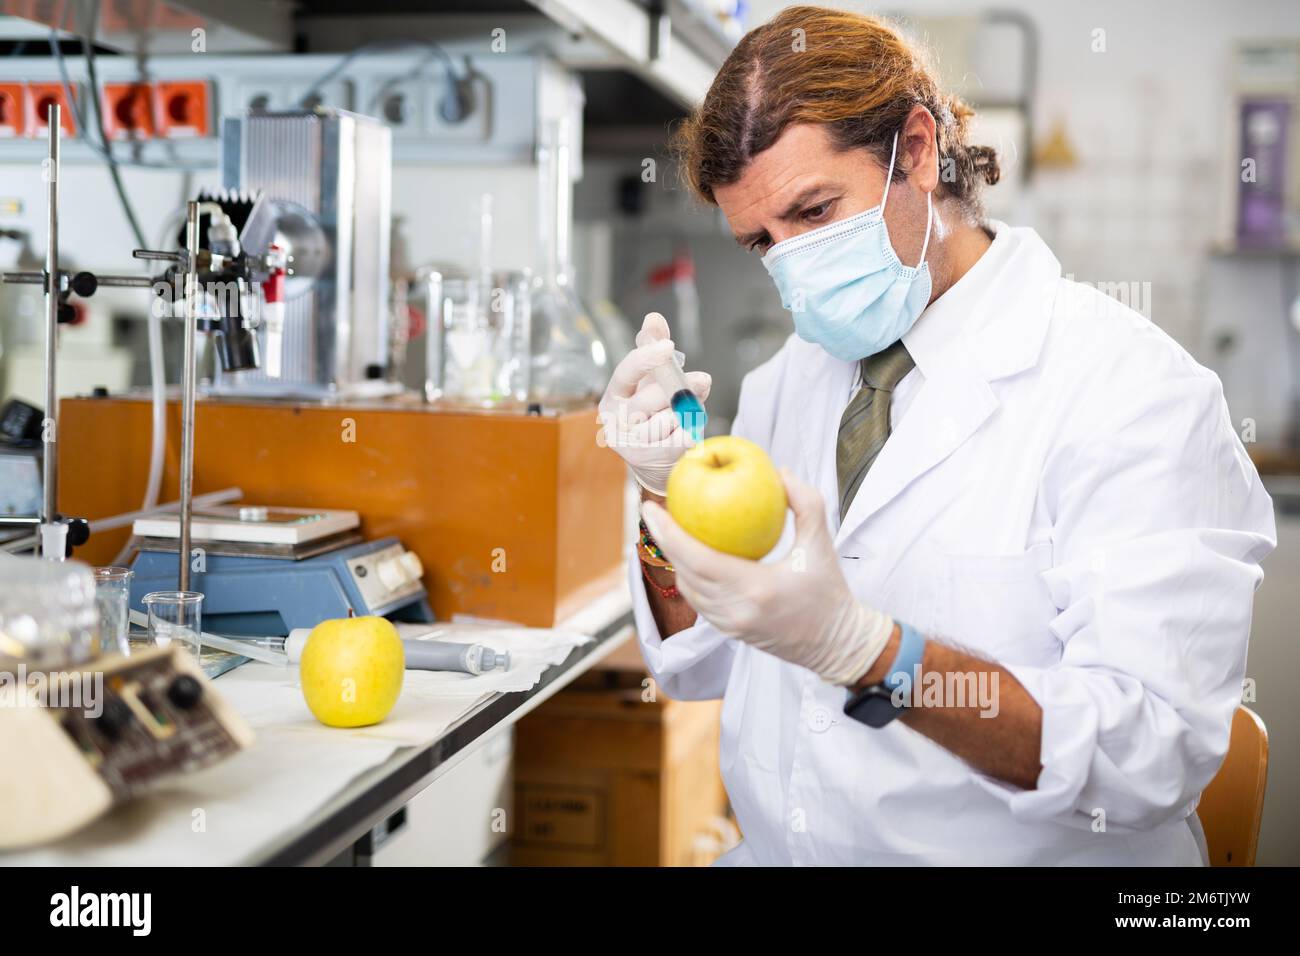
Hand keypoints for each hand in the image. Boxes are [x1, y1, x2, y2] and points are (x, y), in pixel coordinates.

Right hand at [599, 312, 711, 494]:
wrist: (656, 462)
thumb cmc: (654, 413)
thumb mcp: (652, 381)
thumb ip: (653, 349)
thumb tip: (653, 318)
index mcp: (613, 394)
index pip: (626, 372)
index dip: (647, 358)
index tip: (668, 347)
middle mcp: (614, 419)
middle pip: (654, 397)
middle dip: (683, 388)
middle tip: (702, 381)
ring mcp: (628, 443)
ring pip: (670, 419)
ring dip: (686, 413)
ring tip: (684, 416)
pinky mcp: (647, 461)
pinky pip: (681, 438)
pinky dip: (690, 433)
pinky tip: (685, 434)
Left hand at [642, 470, 894, 685]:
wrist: (836, 643)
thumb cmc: (830, 591)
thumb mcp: (822, 542)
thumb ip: (804, 502)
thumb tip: (779, 472)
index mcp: (756, 588)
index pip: (698, 559)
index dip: (669, 533)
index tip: (652, 508)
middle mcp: (736, 611)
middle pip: (684, 573)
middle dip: (662, 540)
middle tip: (652, 510)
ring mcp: (730, 626)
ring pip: (688, 589)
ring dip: (675, 560)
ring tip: (668, 529)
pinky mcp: (729, 632)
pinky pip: (699, 601)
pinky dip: (689, 577)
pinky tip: (689, 555)